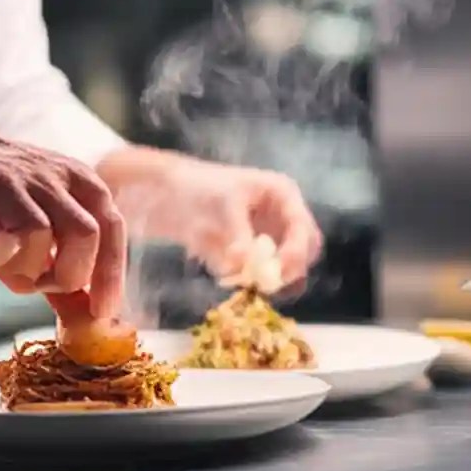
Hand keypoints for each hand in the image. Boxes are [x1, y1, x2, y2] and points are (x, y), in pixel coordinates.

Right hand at [0, 119, 125, 316]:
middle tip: (65, 304)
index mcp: (76, 180)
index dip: (112, 274)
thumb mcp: (26, 223)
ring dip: (52, 273)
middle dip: (89, 279)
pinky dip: (19, 264)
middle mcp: (63, 174)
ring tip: (21, 277)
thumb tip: (78, 310)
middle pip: (100, 234)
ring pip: (76, 234)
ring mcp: (35, 177)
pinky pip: (32, 234)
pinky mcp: (3, 183)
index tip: (104, 311)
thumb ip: (54, 262)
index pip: (113, 228)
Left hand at [118, 157, 321, 288]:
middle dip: (289, 270)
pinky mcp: (250, 257)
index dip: (296, 252)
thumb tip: (245, 264)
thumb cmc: (200, 186)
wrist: (167, 195)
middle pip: (303, 253)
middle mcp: (282, 219)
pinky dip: (245, 281)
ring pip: (283, 269)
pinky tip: (225, 273)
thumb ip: (238, 234)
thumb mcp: (224, 204)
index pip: (303, 229)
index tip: (279, 271)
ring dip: (268, 280)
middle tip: (266, 284)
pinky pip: (256, 277)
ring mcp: (268, 239)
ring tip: (242, 280)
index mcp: (283, 197)